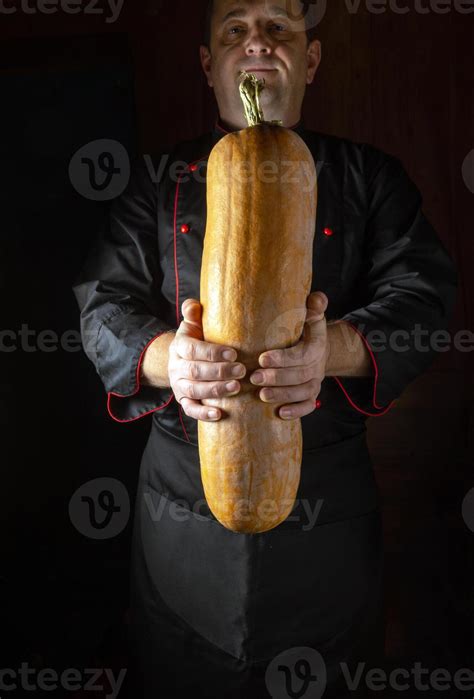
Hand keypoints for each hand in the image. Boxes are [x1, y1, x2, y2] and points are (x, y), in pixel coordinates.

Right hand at [168, 298, 246, 421]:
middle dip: (219, 372)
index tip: (233, 353)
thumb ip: (193, 313)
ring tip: (236, 387)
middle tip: (241, 370)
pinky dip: (203, 414)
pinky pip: (190, 410)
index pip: (192, 350)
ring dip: (215, 390)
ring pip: (194, 391)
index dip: (212, 353)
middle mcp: (176, 367)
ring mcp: (179, 386)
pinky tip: (219, 414)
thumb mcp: (193, 325)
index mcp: (179, 347)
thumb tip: (193, 304)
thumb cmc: (196, 340)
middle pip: (195, 371)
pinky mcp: (183, 401)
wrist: (181, 362)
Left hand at [249, 292, 329, 419]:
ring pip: (303, 392)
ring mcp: (315, 382)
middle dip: (276, 378)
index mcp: (315, 346)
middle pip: (299, 375)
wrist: (318, 349)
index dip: (282, 359)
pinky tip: (280, 414)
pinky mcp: (311, 395)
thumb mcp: (311, 316)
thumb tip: (316, 298)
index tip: (261, 358)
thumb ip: (314, 306)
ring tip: (261, 395)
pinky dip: (296, 411)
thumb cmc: (305, 331)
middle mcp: (317, 366)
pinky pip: (308, 406)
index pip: (301, 354)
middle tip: (254, 378)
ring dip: (282, 395)